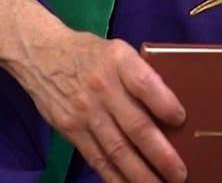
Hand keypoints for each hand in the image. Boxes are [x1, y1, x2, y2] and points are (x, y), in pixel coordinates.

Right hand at [9, 27, 188, 182]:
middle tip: (180, 174)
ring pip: (117, 149)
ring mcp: (85, 112)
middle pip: (135, 125)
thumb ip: (140, 75)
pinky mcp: (71, 131)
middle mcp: (102, 88)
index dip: (164, 103)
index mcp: (118, 60)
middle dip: (161, 154)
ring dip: (141, 174)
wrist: (40, 55)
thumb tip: (170, 110)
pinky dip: (115, 177)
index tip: (181, 120)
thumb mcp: (117, 51)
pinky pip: (97, 158)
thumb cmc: (89, 54)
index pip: (144, 83)